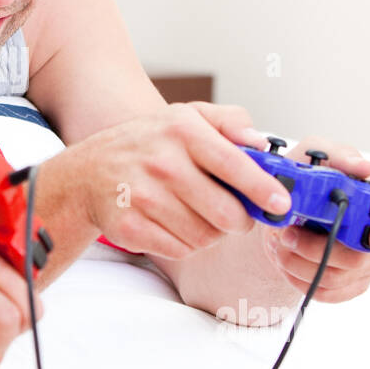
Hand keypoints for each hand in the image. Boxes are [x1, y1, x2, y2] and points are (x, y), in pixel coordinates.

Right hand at [72, 102, 294, 258]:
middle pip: (226, 214)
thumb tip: (261, 143)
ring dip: (210, 233)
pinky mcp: (130, 227)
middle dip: (239, 220)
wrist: (88, 174)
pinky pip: (181, 251)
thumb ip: (230, 121)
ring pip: (206, 237)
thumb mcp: (186, 117)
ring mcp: (143, 197)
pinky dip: (185, 244)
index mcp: (182, 130)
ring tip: (195, 214)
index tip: (281, 205)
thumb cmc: (147, 145)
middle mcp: (162, 162)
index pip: (235, 164)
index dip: (263, 190)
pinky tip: (172, 224)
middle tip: (234, 214)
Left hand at [261, 136, 369, 302]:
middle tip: (287, 233)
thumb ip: (339, 156)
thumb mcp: (314, 154)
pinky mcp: (345, 284)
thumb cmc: (307, 176)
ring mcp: (364, 264)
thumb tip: (364, 167)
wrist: (281, 207)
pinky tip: (283, 259)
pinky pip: (326, 293)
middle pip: (361, 257)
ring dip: (298, 262)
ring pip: (336, 277)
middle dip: (317, 248)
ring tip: (278, 242)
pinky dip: (298, 278)